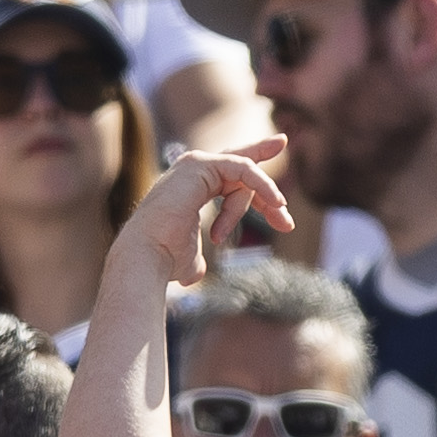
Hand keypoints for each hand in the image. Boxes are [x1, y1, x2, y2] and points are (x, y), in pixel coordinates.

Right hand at [116, 139, 293, 287]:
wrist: (150, 255)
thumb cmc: (165, 260)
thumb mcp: (190, 259)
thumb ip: (198, 257)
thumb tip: (197, 272)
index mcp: (191, 188)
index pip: (231, 176)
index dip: (257, 185)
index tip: (281, 201)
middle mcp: (192, 170)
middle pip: (242, 169)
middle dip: (267, 187)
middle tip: (286, 214)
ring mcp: (195, 164)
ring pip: (245, 173)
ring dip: (266, 196)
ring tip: (282, 220)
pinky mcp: (201, 164)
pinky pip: (242, 169)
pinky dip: (261, 185)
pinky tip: (276, 203)